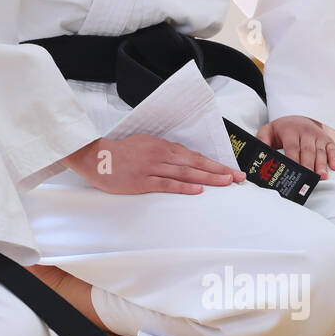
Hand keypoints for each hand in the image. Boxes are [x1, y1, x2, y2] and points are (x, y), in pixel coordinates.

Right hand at [62, 135, 243, 194]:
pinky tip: (198, 189)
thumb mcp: (145, 146)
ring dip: (208, 177)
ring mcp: (153, 168)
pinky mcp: (143, 180)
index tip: (230, 170)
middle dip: (219, 170)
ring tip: (226, 182)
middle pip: (196, 163)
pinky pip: (167, 183)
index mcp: (163, 146)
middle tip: (239, 177)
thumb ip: (163, 154)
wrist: (95, 155)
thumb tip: (181, 161)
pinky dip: (184, 186)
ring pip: (186, 172)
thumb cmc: (118, 153)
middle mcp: (162, 155)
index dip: (214, 163)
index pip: (195, 156)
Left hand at [257, 116, 334, 179]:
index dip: (294, 159)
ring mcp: (317, 135)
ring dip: (322, 164)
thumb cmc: (282, 130)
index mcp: (290, 130)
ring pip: (320, 151)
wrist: (298, 118)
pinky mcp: (326, 139)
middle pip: (308, 150)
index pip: (292, 146)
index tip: (294, 170)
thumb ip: (262, 141)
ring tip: (322, 176)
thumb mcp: (268, 131)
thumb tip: (258, 154)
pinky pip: (332, 148)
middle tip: (310, 177)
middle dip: (309, 165)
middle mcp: (305, 132)